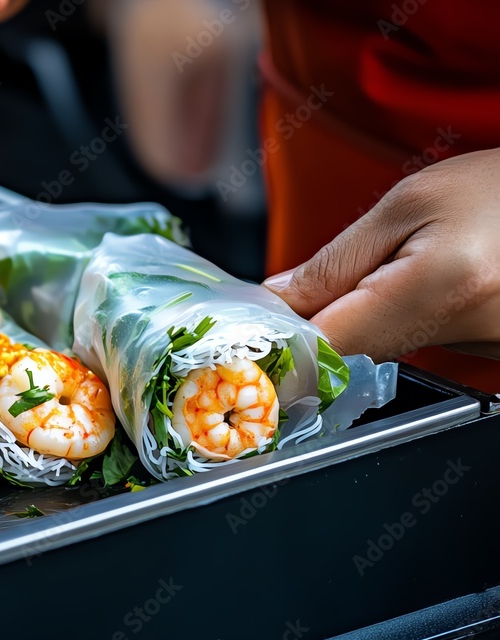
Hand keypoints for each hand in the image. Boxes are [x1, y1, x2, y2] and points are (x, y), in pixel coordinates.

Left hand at [263, 148, 499, 361]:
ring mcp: (482, 353)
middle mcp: (468, 334)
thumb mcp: (409, 203)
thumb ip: (337, 262)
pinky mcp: (485, 357)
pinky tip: (419, 288)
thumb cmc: (499, 191)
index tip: (254, 329)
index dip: (282, 341)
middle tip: (321, 284)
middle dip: (319, 325)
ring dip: (362, 320)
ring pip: (381, 354)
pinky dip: (396, 323)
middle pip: (352, 356)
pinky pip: (413, 349)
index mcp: (441, 287)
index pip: (329, 346)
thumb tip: (277, 304)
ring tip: (394, 273)